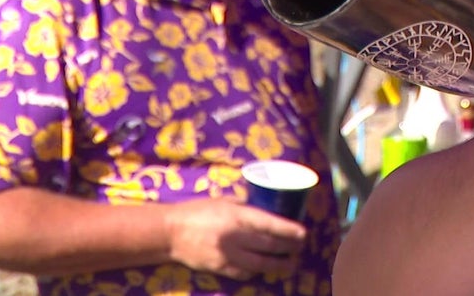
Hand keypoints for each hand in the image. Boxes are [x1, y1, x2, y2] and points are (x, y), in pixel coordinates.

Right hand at [164, 197, 306, 280]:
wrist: (170, 232)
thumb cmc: (198, 211)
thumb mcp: (224, 201)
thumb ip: (244, 207)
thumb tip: (266, 208)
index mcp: (237, 216)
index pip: (270, 224)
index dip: (289, 231)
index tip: (303, 234)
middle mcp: (235, 236)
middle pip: (270, 246)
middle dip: (289, 248)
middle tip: (300, 248)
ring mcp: (228, 255)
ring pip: (261, 263)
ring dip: (279, 264)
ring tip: (291, 264)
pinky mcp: (220, 268)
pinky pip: (245, 272)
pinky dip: (257, 271)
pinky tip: (266, 270)